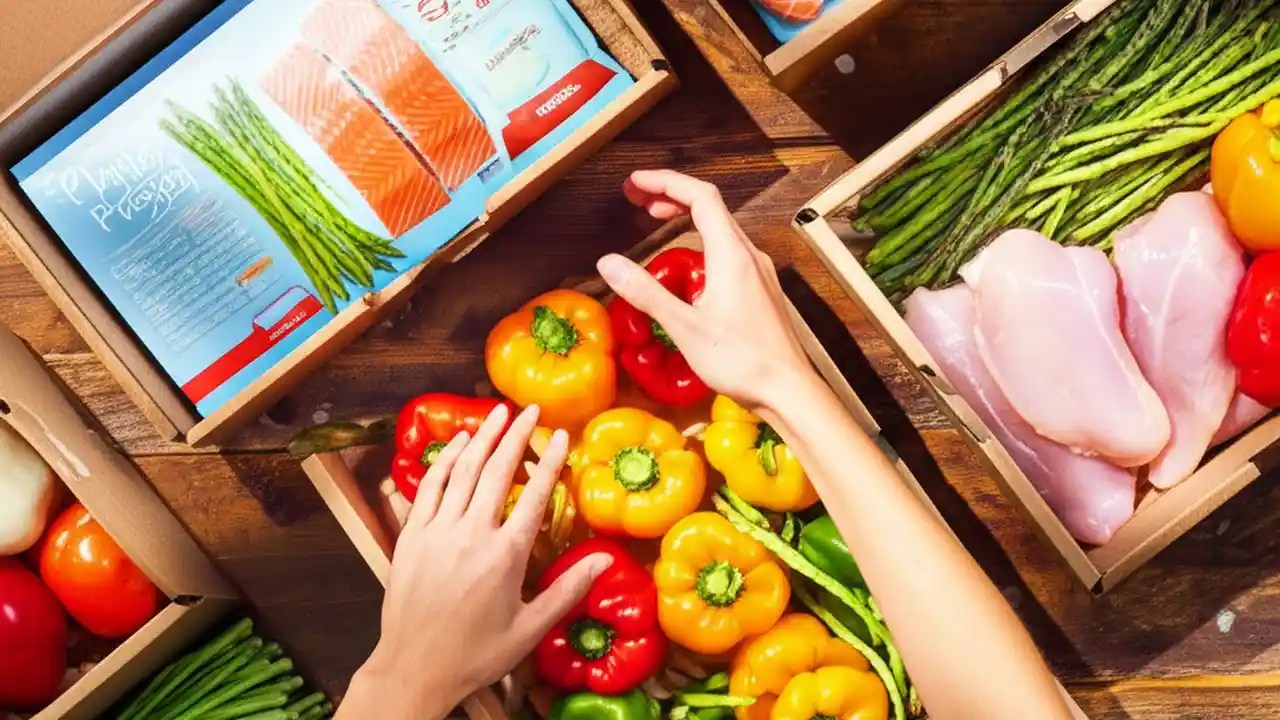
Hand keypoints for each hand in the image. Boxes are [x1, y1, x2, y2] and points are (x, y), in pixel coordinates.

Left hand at [342, 405, 613, 719]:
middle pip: (497, 471)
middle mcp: (471, 535)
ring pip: (462, 471)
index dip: (550, 461)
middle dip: (516, 435)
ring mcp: (437, 532)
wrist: (414, 669)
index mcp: (506, 556)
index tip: (560, 435)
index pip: (535, 495)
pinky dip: (443, 461)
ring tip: (497, 413)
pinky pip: (428, 488)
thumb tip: (603, 561)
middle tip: (531, 408)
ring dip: (481, 438)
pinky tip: (457, 445)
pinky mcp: (411, 537)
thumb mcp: (530, 629)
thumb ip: (568, 591)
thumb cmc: (476, 655)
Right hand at [599, 170, 817, 412]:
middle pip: (710, 207)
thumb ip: (646, 292)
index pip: (700, 197)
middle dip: (671, 194)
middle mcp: (749, 255)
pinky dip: (701, 239)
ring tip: (655, 219)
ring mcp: (759, 272)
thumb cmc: (741, 361)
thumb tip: (608, 262)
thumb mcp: (685, 328)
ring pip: (721, 228)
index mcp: (731, 255)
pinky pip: (728, 249)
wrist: (788, 391)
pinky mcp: (761, 289)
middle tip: (636, 198)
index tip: (634, 183)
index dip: (665, 182)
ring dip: (687, 216)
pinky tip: (687, 261)